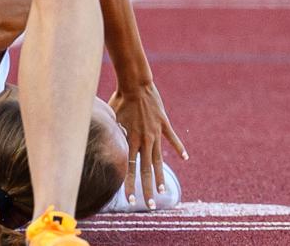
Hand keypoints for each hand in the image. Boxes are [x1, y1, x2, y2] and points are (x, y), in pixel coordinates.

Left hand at [110, 81, 187, 208]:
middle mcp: (145, 139)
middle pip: (147, 170)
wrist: (135, 83)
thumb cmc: (119, 100)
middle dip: (148, 189)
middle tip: (150, 205)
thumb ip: (112, 135)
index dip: (130, 185)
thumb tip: (105, 146)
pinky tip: (184, 158)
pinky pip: (172, 138)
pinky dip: (178, 148)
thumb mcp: (112, 119)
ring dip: (161, 176)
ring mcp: (156, 132)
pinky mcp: (164, 123)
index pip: (130, 169)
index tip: (130, 201)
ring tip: (163, 191)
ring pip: (159, 159)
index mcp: (131, 140)